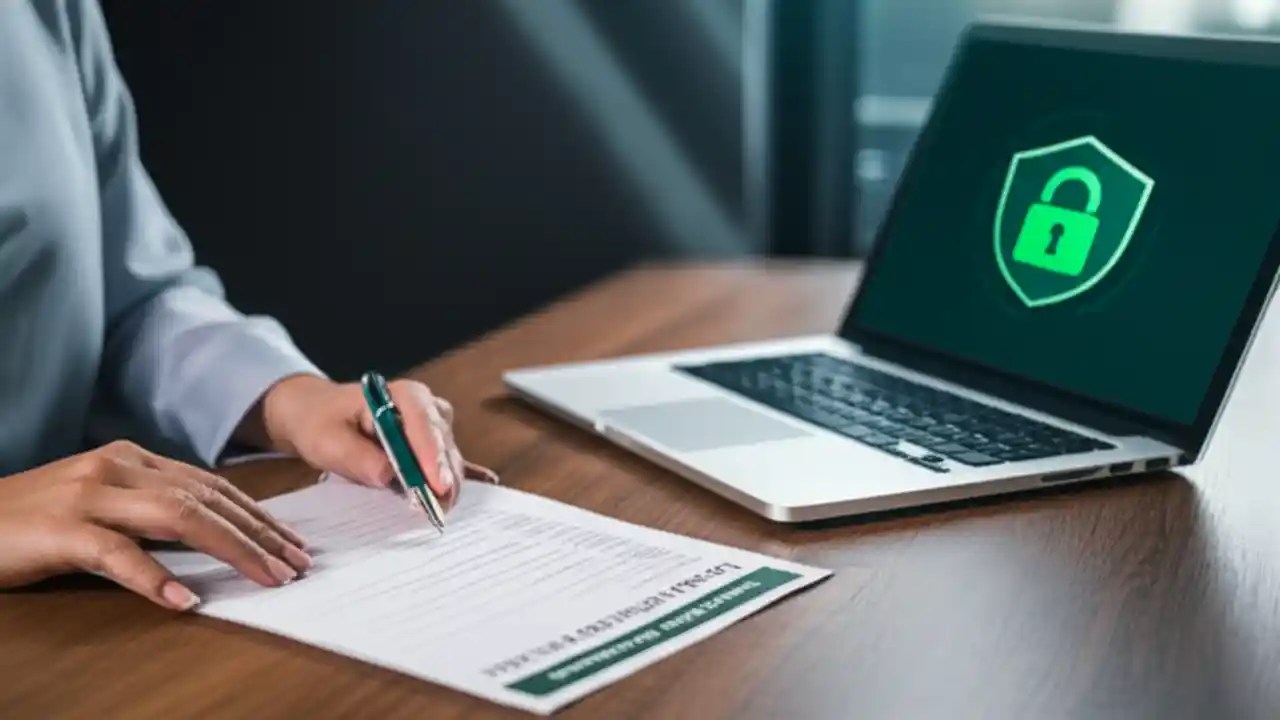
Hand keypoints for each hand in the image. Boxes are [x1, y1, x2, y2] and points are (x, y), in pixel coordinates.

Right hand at [0, 441, 310, 609]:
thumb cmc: (32, 522)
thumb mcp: (100, 505)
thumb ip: (149, 510)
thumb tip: (215, 534)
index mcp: (131, 458)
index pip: (212, 484)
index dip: (259, 515)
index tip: (294, 543)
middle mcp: (117, 466)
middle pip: (208, 498)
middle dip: (260, 533)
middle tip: (298, 564)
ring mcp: (89, 494)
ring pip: (179, 516)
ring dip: (233, 549)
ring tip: (268, 577)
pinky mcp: (60, 529)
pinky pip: (118, 553)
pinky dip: (156, 577)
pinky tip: (186, 600)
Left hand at [241, 375, 466, 510]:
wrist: (320, 415)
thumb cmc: (322, 423)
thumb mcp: (328, 440)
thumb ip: (358, 457)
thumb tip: (390, 477)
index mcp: (403, 395)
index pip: (424, 424)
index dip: (432, 456)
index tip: (437, 486)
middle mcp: (427, 407)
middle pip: (443, 445)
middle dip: (443, 478)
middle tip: (438, 511)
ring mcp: (434, 426)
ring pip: (449, 460)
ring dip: (444, 487)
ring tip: (435, 514)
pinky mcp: (433, 446)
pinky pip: (444, 468)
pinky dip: (441, 488)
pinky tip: (437, 506)